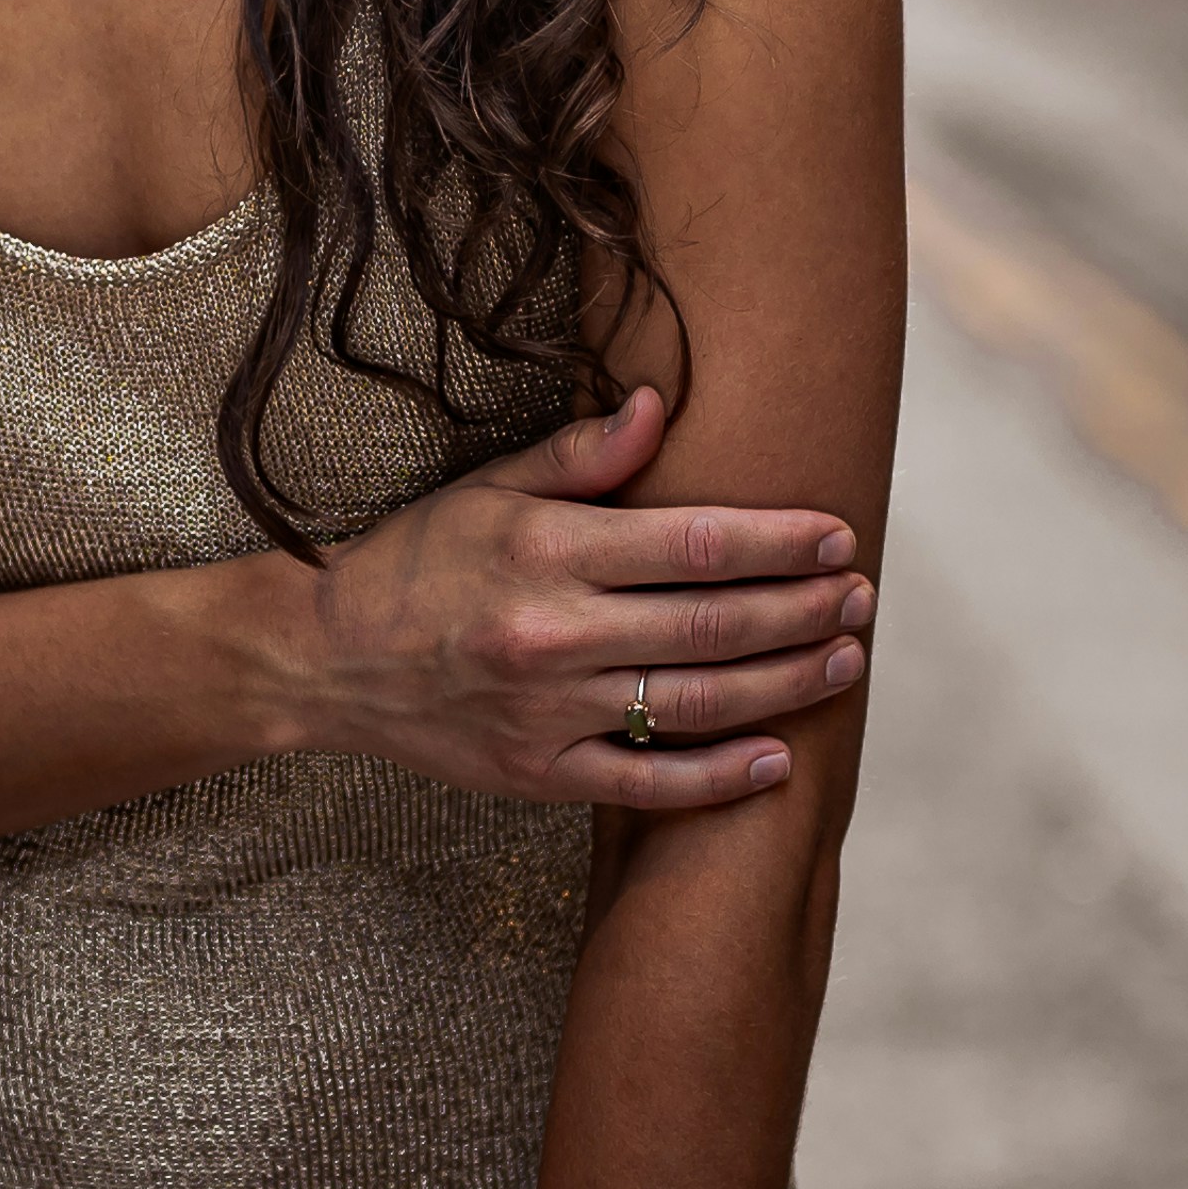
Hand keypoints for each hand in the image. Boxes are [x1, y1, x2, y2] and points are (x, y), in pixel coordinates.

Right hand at [273, 390, 870, 808]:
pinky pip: (647, 783)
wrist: (325, 659)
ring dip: (784, 684)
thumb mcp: (489, 488)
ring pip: (696, 702)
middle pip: (713, 624)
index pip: (695, 544)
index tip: (839, 536)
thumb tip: (660, 405)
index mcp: (550, 552)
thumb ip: (582, 456)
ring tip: (844, 660)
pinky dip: (719, 776)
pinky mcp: (540, 776)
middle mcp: (555, 634)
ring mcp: (549, 713)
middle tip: (862, 597)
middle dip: (802, 610)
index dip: (780, 541)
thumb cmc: (417, 561)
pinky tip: (776, 756)